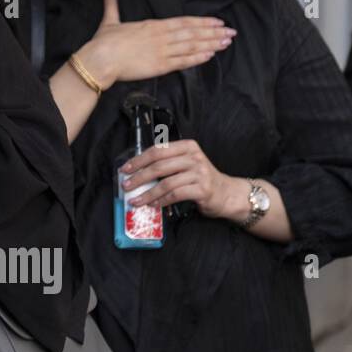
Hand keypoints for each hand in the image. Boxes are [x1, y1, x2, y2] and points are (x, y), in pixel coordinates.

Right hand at [77, 0, 234, 86]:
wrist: (100, 59)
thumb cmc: (103, 42)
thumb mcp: (109, 20)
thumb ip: (111, 2)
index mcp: (152, 25)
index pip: (183, 22)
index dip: (202, 22)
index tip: (217, 22)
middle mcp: (162, 36)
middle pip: (193, 33)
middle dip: (213, 32)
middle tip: (231, 32)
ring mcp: (162, 51)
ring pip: (192, 46)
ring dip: (211, 44)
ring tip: (226, 43)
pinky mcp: (160, 65)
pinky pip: (183, 61)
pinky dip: (198, 57)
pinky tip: (210, 55)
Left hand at [120, 139, 248, 219]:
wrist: (227, 194)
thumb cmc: (200, 179)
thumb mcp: (185, 165)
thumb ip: (166, 164)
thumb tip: (136, 172)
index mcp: (187, 147)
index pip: (157, 150)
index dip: (138, 160)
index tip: (125, 169)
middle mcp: (194, 157)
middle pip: (159, 166)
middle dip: (139, 177)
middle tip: (126, 186)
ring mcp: (200, 173)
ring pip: (166, 183)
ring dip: (147, 193)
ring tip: (136, 200)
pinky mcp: (202, 189)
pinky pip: (175, 195)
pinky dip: (161, 201)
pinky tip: (152, 205)